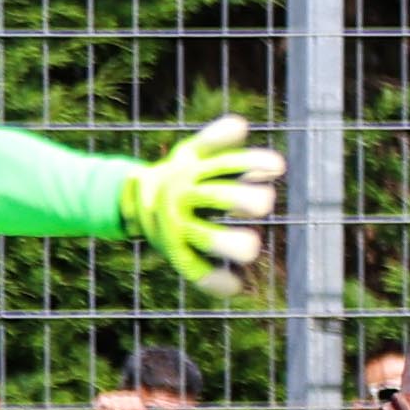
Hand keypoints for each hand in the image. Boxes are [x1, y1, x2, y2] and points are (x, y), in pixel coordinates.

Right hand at [120, 113, 284, 299]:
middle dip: (239, 199)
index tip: (279, 165)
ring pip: (202, 237)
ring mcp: (177, 228)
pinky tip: (237, 285)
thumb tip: (239, 125)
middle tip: (267, 202)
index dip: (250, 162)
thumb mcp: (191, 154)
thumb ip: (215, 139)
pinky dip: (213, 281)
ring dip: (226, 242)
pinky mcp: (175, 254)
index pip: (223, 163)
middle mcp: (182, 198)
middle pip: (213, 196)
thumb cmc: (178, 176)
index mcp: (190, 171)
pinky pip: (193, 270)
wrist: (130, 204)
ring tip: (253, 248)